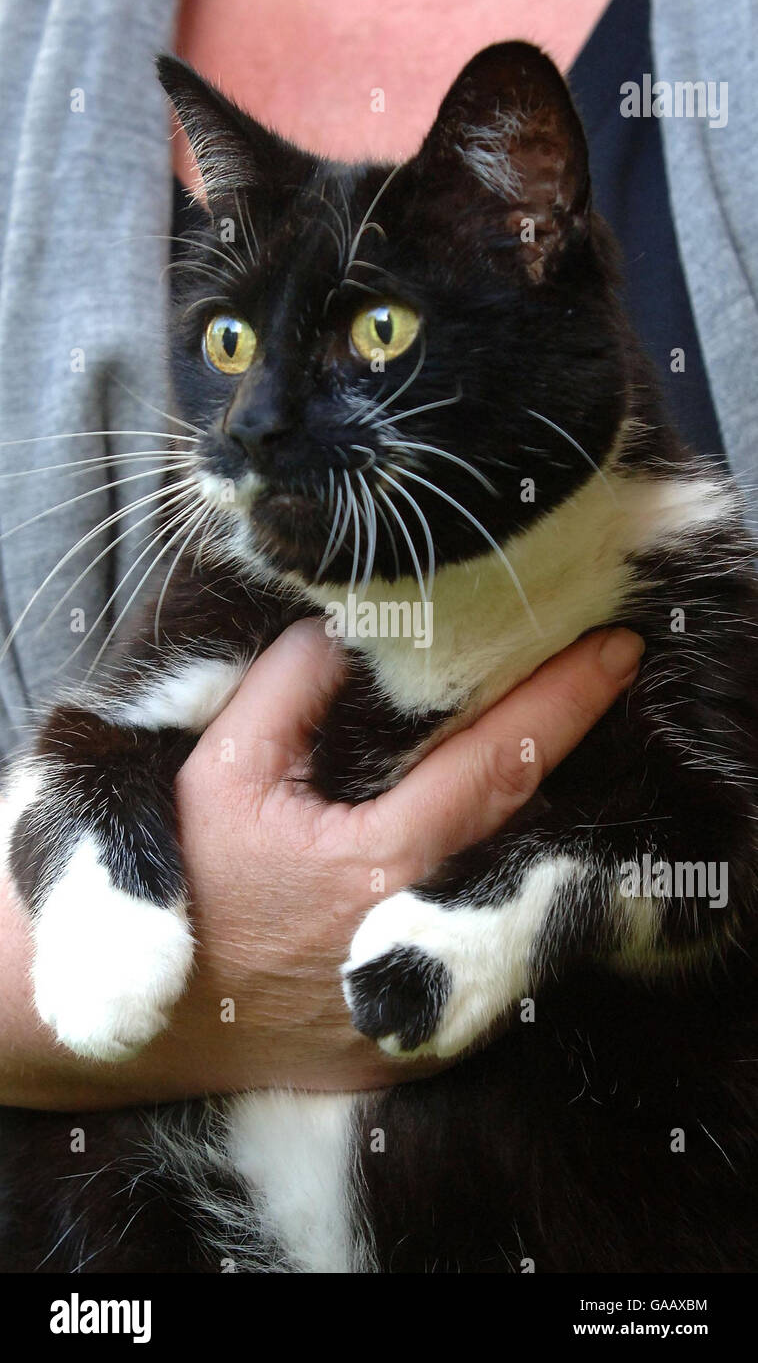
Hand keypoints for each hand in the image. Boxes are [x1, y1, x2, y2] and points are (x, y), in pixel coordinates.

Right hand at [0, 620, 642, 1108]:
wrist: (142, 1024)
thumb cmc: (178, 893)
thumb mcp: (218, 773)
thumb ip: (288, 690)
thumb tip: (345, 639)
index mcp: (376, 864)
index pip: (496, 765)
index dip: (562, 702)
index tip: (615, 651)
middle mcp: (418, 937)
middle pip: (520, 825)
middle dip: (558, 750)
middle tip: (584, 684)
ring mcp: (429, 1004)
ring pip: (508, 892)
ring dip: (524, 820)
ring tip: (530, 751)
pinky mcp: (422, 1043)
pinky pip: (482, 950)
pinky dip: (489, 888)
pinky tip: (474, 847)